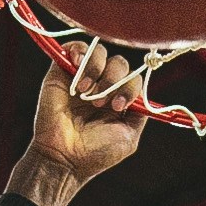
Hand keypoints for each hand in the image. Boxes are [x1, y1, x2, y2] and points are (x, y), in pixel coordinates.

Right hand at [6, 42, 146, 205]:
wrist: (63, 158)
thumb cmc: (95, 153)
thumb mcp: (128, 137)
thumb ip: (140, 113)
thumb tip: (143, 95)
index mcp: (118, 98)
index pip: (133, 78)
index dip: (129, 87)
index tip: (118, 106)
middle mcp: (102, 85)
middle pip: (119, 63)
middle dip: (114, 79)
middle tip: (100, 103)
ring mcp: (82, 77)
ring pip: (100, 51)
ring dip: (97, 68)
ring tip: (85, 92)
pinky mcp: (61, 71)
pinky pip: (75, 47)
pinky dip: (79, 51)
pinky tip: (77, 68)